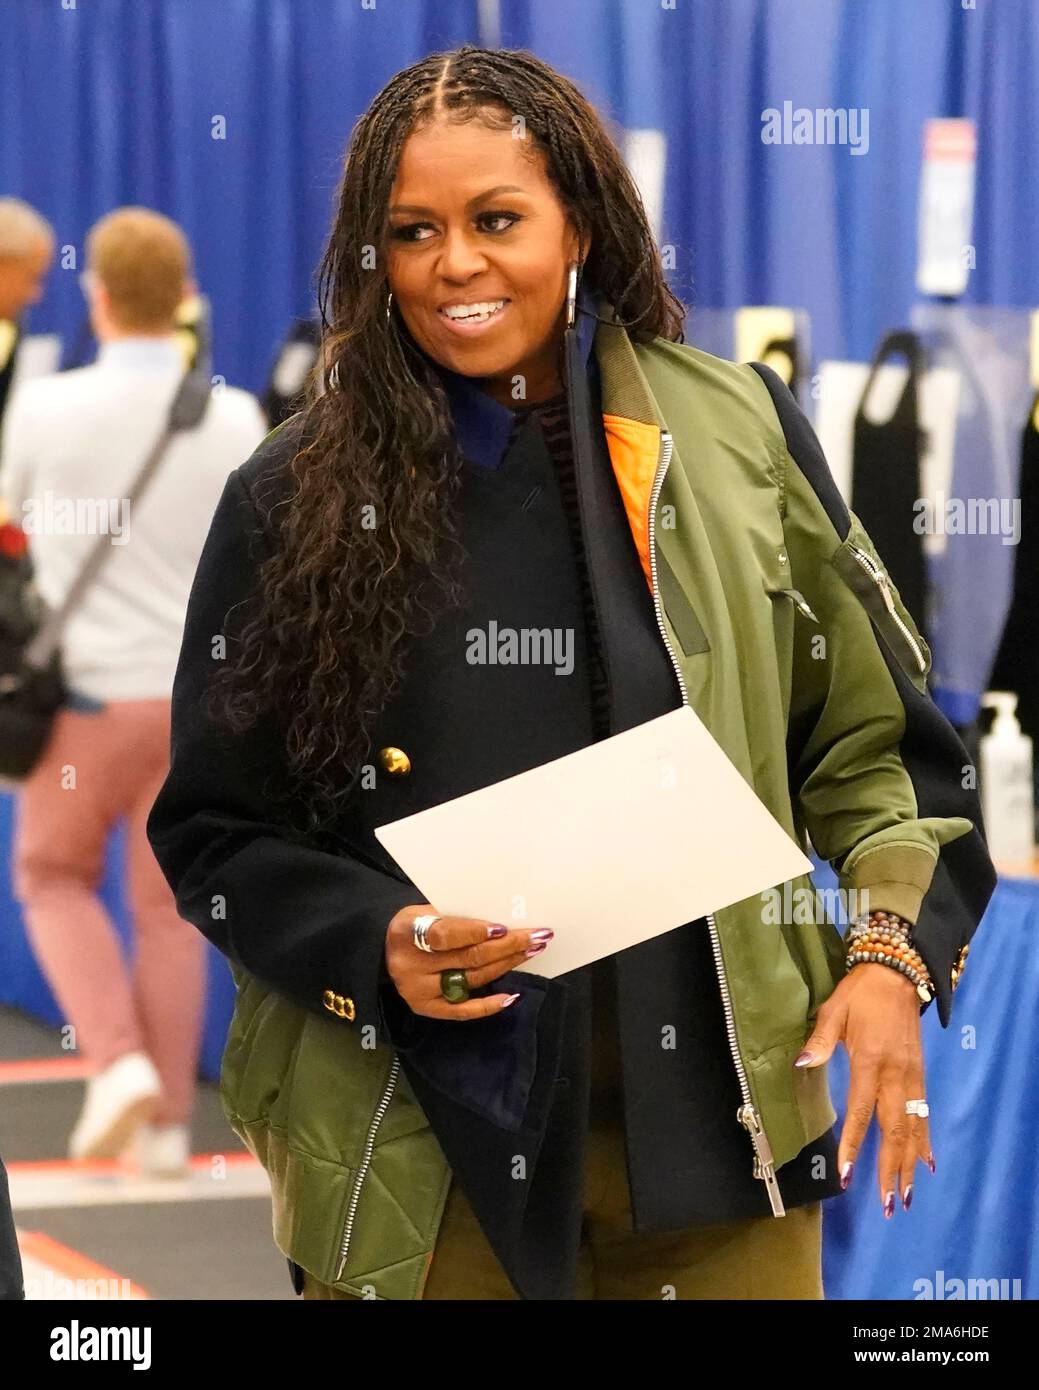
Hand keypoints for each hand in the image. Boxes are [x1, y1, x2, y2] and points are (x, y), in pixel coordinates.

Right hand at [384, 905, 552, 1021]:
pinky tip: (511, 996)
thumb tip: (504, 921)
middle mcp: (411, 966)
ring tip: (532, 951)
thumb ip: (457, 916)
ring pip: (471, 980)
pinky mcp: (426, 1009)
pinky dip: (488, 1005)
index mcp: (407, 932)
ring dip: (506, 965)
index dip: (475, 932)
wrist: (385, 948)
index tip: (503, 928)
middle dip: (507, 947)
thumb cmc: (416, 924)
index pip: (445, 935)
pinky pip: (462, 1011)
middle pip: (467, 958)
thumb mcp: (426, 910)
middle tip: (537, 936)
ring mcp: (418, 991)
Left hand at [792, 963, 933, 1216]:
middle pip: (895, 1130)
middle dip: (890, 1168)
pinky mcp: (919, 1073)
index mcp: (871, 1062)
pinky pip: (924, 1112)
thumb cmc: (860, 993)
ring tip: (907, 1195)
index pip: (861, 1112)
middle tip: (889, 1203)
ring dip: (910, 1163)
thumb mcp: (834, 1010)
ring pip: (913, 1127)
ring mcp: (912, 1076)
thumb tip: (801, 1064)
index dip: (854, 1144)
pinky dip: (925, 1138)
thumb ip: (820, 1040)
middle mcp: (896, 1075)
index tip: (848, 1174)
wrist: (897, 974)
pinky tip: (927, 1162)